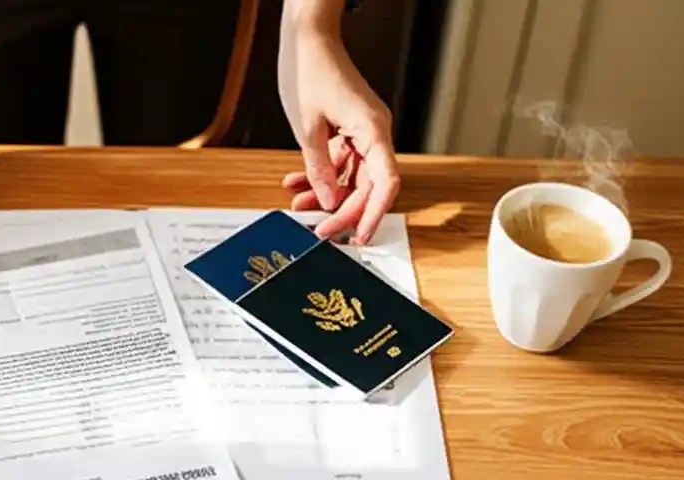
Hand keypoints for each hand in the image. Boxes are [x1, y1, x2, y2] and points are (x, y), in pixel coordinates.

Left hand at [278, 13, 399, 243]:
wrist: (307, 39)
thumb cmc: (309, 72)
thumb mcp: (306, 128)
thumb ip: (318, 168)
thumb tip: (329, 202)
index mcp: (373, 130)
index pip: (385, 182)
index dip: (374, 213)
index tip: (360, 236)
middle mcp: (374, 132)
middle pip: (368, 185)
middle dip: (344, 210)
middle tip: (320, 230)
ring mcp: (363, 131)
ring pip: (352, 176)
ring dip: (327, 193)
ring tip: (300, 205)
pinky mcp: (349, 130)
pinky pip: (341, 162)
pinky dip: (322, 174)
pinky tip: (298, 183)